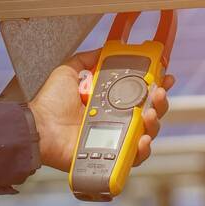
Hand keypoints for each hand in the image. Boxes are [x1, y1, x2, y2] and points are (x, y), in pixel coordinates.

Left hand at [28, 48, 174, 172]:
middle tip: (158, 93)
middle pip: (150, 113)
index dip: (155, 85)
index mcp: (109, 101)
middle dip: (161, 102)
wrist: (39, 127)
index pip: (140, 93)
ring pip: (147, 133)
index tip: (165, 76)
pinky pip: (134, 157)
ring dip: (155, 123)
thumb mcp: (69, 71)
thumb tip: (105, 48)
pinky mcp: (111, 157)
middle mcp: (116, 120)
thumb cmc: (51, 103)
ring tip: (150, 115)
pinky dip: (143, 150)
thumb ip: (87, 59)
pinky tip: (143, 139)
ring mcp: (115, 139)